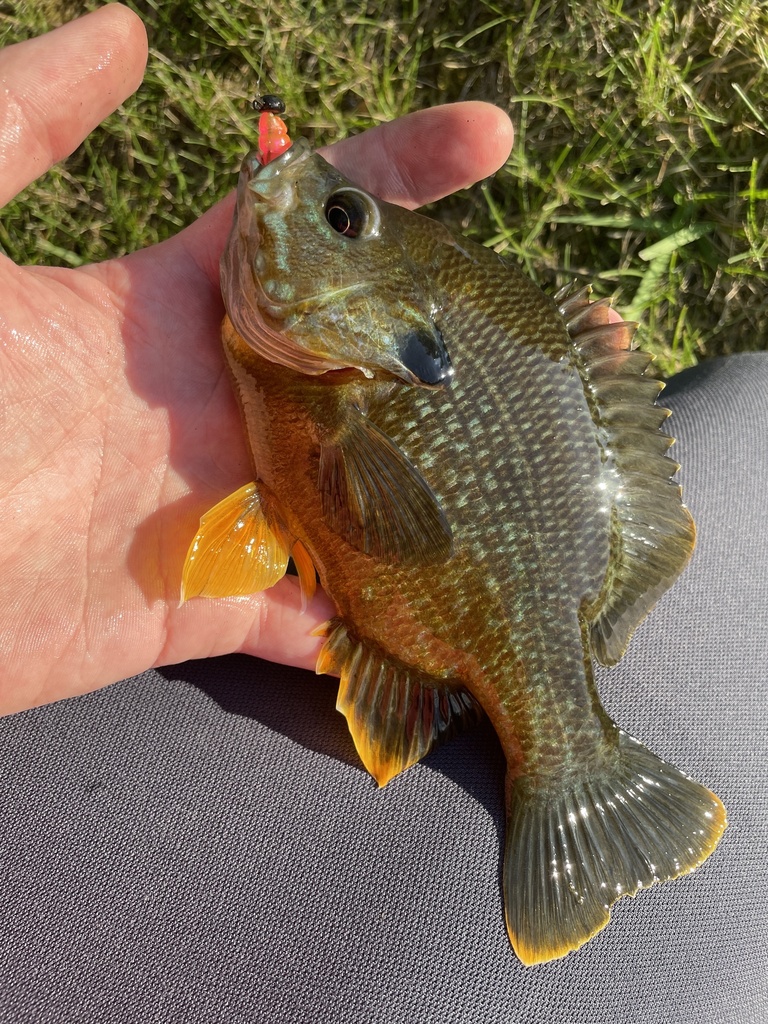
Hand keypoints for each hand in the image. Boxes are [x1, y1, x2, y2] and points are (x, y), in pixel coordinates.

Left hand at [0, 4, 513, 714]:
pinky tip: (453, 620)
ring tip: (551, 485)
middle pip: (362, 370)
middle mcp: (212, 403)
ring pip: (360, 497)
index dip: (395, 173)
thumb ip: (22, 123)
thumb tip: (125, 32)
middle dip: (467, 351)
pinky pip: (304, 619)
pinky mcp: (198, 609)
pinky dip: (369, 628)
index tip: (487, 138)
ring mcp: (213, 510)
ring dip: (448, 496)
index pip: (306, 226)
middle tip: (575, 340)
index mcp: (169, 310)